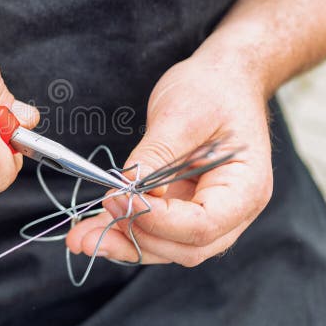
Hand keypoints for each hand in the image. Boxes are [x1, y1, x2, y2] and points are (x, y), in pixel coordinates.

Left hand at [66, 50, 271, 265]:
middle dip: (136, 241)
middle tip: (90, 231)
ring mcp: (208, 211)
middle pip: (186, 247)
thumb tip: (126, 186)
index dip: (157, 220)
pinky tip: (93, 231)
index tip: (118, 198)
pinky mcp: (184, 206)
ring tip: (81, 239)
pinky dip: (126, 231)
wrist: (224, 79)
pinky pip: (157, 230)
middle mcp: (233, 210)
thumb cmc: (213, 90)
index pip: (202, 224)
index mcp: (245, 187)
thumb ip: (157, 153)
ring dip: (124, 244)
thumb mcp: (182, 114)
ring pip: (168, 247)